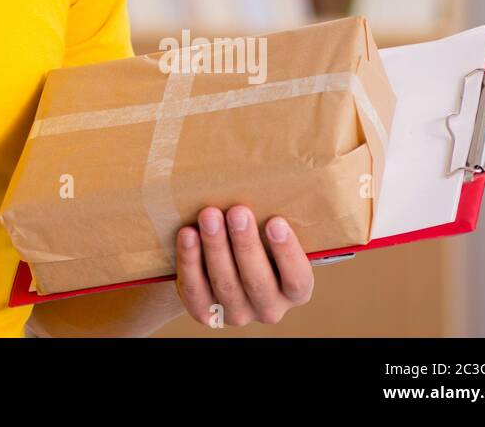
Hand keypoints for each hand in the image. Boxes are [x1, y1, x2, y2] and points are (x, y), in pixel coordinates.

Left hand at [174, 206, 313, 326]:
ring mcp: (237, 313)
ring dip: (216, 247)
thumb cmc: (250, 239)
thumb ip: (270, 217)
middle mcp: (269, 307)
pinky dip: (190, 261)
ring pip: (225, 283)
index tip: (276, 221)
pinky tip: (187, 234)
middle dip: (245, 244)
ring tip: (209, 215)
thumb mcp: (267, 233)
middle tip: (237, 211)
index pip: (297, 279)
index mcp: (293, 291)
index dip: (287, 252)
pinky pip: (195, 289)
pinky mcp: (205, 313)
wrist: (215, 266)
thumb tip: (261, 172)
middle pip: (257, 281)